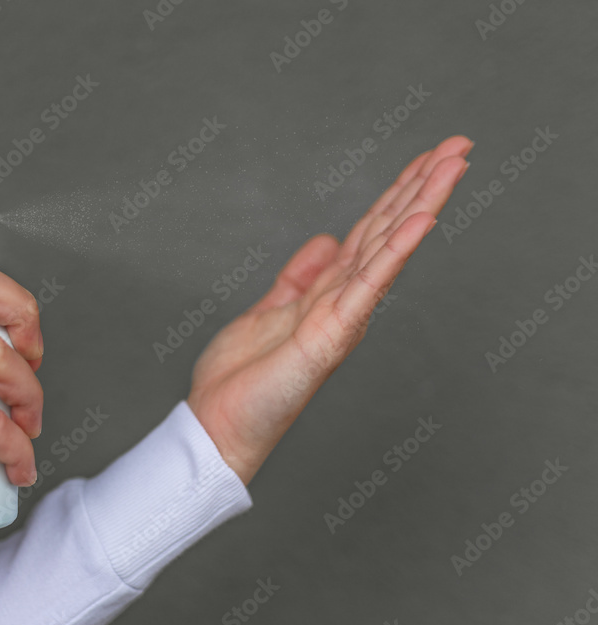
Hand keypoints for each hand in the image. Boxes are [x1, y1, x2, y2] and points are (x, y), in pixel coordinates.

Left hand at [187, 136, 473, 484]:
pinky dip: (397, 249)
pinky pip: (370, 282)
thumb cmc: (244, 378)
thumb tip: (326, 241)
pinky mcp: (333, 332)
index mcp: (329, 291)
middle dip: (424, 185)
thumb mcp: (270, 309)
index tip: (428, 158)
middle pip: (389, 231)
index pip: (370, 231)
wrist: (221, 422)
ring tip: (456, 163)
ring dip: (424, 203)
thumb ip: (300, 276)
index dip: (398, 193)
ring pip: (389, 247)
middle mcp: (344, 300)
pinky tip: (423, 217)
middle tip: (460, 144)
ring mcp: (343, 315)